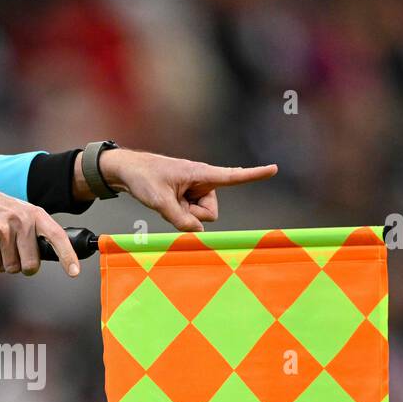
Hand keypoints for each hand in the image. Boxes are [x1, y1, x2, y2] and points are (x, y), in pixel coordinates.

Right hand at [0, 182, 80, 277]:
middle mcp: (22, 221)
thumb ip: (35, 231)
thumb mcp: (21, 212)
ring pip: (12, 267)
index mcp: (35, 214)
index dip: (67, 256)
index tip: (74, 272)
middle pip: (31, 265)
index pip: (56, 236)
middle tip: (16, 254)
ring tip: (0, 245)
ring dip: (6, 263)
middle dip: (24, 266)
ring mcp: (4, 231)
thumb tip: (52, 254)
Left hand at [78, 148, 278, 230]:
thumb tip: (198, 233)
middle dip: (193, 215)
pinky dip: (180, 214)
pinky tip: (168, 201)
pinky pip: (191, 215)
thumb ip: (180, 220)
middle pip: (210, 213)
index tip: (274, 168)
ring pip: (200, 217)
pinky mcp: (189, 197)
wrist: (128, 170)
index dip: (254, 174)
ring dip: (184, 214)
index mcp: (201, 173)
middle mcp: (203, 181)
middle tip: (170, 200)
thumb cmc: (144, 179)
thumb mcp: (160, 201)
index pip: (232, 176)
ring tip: (166, 199)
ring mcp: (195, 190)